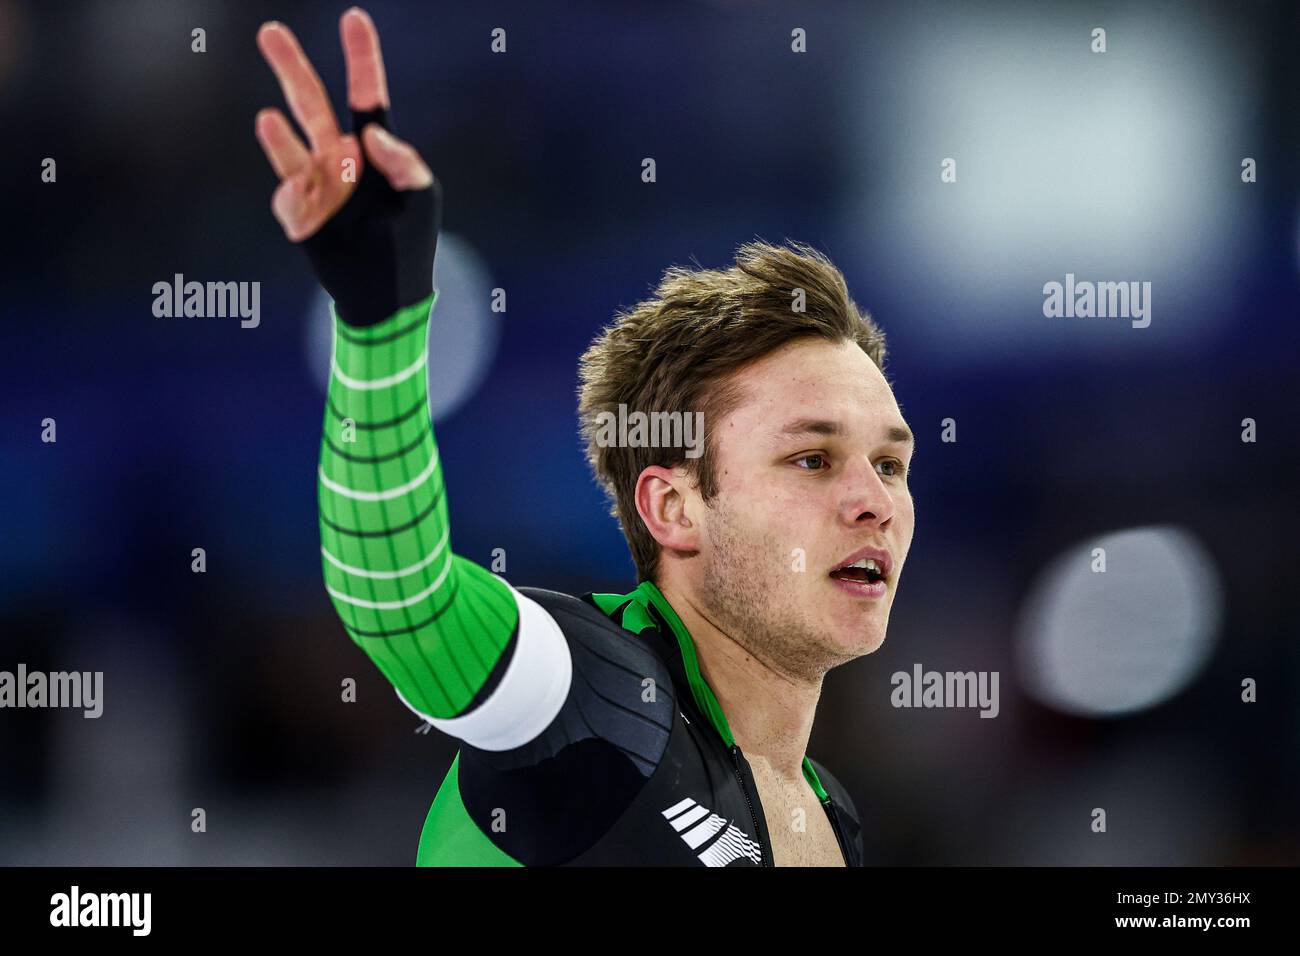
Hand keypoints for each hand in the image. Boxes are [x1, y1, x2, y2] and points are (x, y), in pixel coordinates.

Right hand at [255, 7, 440, 326]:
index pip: (366, 95)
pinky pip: (290, 200)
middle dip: (292, 68)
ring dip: (278, 136)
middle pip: (312, 104)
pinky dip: (294, 200)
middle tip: (270, 31)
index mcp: (372, 149)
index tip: (354, 18)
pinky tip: (303, 201)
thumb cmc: (410, 241)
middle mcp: (339, 158)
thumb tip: (371, 134)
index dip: (361, 58)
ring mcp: (316, 184)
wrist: (387, 294)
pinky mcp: (300, 215)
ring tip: (268, 119)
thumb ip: (405, 162)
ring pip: (289, 146)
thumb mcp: (422, 198)